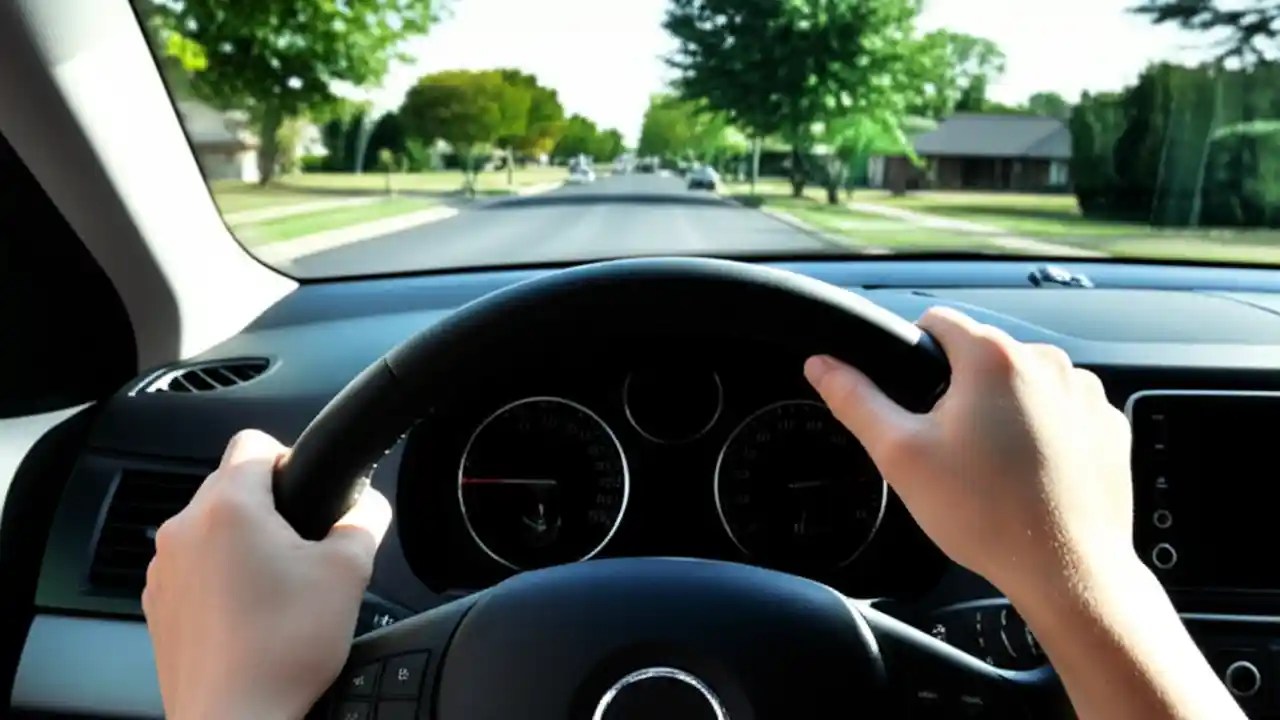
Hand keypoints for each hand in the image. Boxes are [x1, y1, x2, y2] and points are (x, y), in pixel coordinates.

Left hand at [143, 430, 391, 719]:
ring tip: (277, 588)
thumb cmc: (282, 650)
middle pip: (231, 484)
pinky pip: (194, 567)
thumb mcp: (349, 573)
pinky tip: (250, 613)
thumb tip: (367, 504)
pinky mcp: (158, 603)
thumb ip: (364, 519)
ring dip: (242, 542)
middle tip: (303, 551)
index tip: (308, 494)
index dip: (290, 459)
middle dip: (270, 507)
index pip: (254, 441)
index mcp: (228, 507)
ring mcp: (163, 568)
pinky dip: (220, 577)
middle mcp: (183, 528)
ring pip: (211, 527)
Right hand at [804, 306, 1134, 601]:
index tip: (915, 401)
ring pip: (1023, 383)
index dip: (914, 356)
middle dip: (960, 391)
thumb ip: (856, 401)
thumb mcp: (900, 455)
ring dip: (1004, 410)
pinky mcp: (1108, 424)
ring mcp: (1086, 393)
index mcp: (993, 358)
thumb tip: (821, 366)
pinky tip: (1030, 473)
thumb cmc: (986, 515)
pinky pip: (1062, 411)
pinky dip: (1044, 432)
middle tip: (951, 448)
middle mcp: (1048, 362)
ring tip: (993, 466)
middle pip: (981, 355)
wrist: (1065, 570)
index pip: (937, 321)